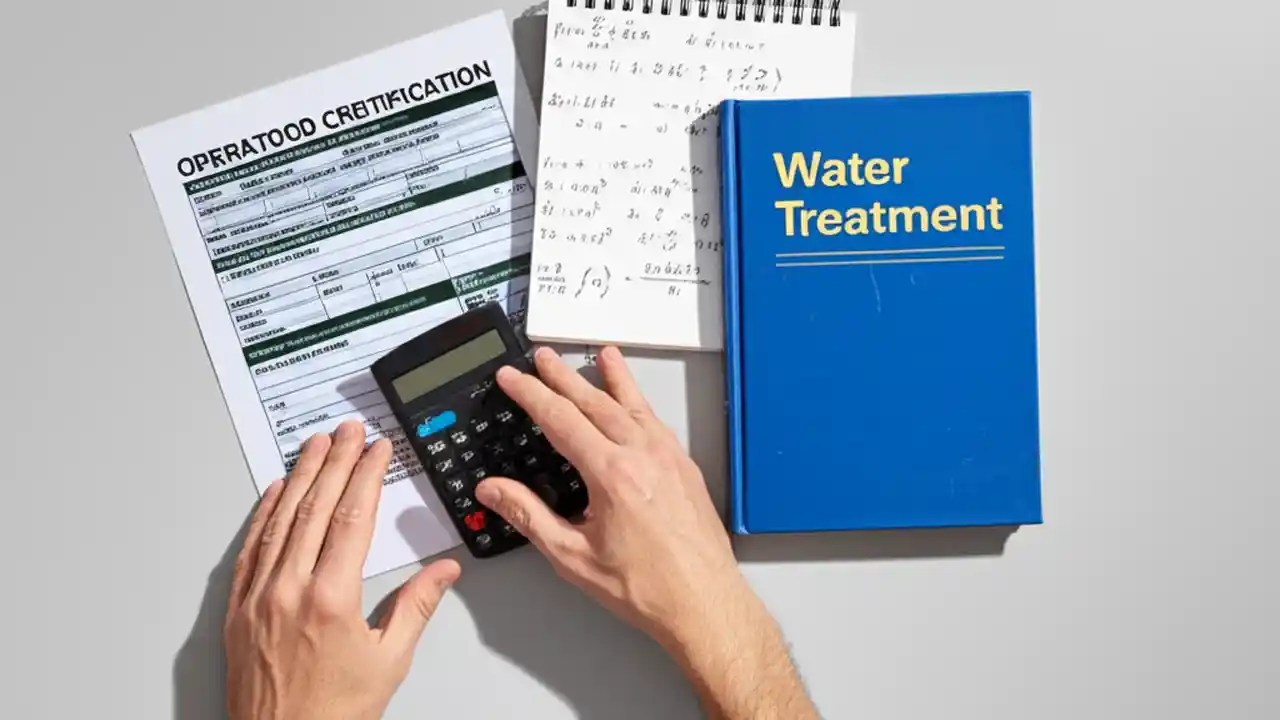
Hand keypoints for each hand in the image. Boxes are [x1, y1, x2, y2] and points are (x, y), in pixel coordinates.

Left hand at [224, 420, 461, 719]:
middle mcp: (289, 590)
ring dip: (300, 476)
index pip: (352, 517)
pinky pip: (251, 549)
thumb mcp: (389, 661)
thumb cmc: (332, 715)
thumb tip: (444, 571)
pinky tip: (274, 492)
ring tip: (315, 446)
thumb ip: (416, 607)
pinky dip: (263, 514)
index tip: (376, 450)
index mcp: (331, 598)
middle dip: (336, 461)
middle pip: (315, 508)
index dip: (366, 475)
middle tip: (348, 431)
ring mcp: (259, 597)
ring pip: (280, 520)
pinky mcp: (239, 610)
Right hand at [475, 346, 739, 646]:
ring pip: (633, 406)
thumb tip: (495, 491)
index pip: (561, 420)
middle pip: (595, 403)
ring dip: (611, 378)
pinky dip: (640, 403)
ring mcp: (669, 459)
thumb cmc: (648, 588)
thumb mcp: (573, 557)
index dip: (532, 394)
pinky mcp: (685, 468)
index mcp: (613, 475)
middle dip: (564, 377)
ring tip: (601, 355)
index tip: (513, 379)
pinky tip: (635, 401)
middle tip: (543, 357)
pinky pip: (656, 422)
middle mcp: (644, 457)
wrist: (704, 604)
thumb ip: (529, 516)